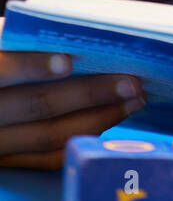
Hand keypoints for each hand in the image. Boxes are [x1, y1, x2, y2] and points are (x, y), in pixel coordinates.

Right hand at [0, 17, 146, 169]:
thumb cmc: (3, 56)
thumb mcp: (4, 42)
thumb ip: (26, 41)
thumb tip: (83, 38)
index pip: (2, 71)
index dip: (33, 66)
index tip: (69, 60)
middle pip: (37, 106)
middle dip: (89, 94)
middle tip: (132, 82)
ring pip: (48, 136)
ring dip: (97, 118)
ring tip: (133, 100)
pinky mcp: (8, 162)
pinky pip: (47, 158)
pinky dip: (81, 138)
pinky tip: (110, 120)